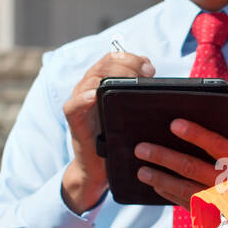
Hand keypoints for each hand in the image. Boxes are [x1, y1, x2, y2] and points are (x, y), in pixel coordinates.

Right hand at [61, 50, 154, 213]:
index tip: (150, 69)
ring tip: (128, 81)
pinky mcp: (74, 120)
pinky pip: (73, 105)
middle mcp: (89, 87)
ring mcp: (80, 103)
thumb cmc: (118, 138)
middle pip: (104, 64)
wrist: (100, 168)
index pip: (115, 58)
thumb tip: (154, 76)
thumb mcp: (132, 113)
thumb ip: (139, 94)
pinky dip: (83, 98)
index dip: (133, 58)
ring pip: (90, 79)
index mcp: (103, 81)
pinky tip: (94, 96)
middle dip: (127, 64)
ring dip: (110, 76)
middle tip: (147, 74)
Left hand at [134, 118, 227, 207]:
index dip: (196, 134)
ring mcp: (219, 201)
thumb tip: (227, 117)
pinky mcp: (212, 214)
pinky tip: (155, 185)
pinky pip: (186, 203)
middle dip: (165, 157)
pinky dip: (169, 194)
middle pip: (192, 167)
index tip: (174, 124)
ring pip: (185, 188)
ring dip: (160, 179)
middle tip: (141, 149)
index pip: (217, 145)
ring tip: (141, 171)